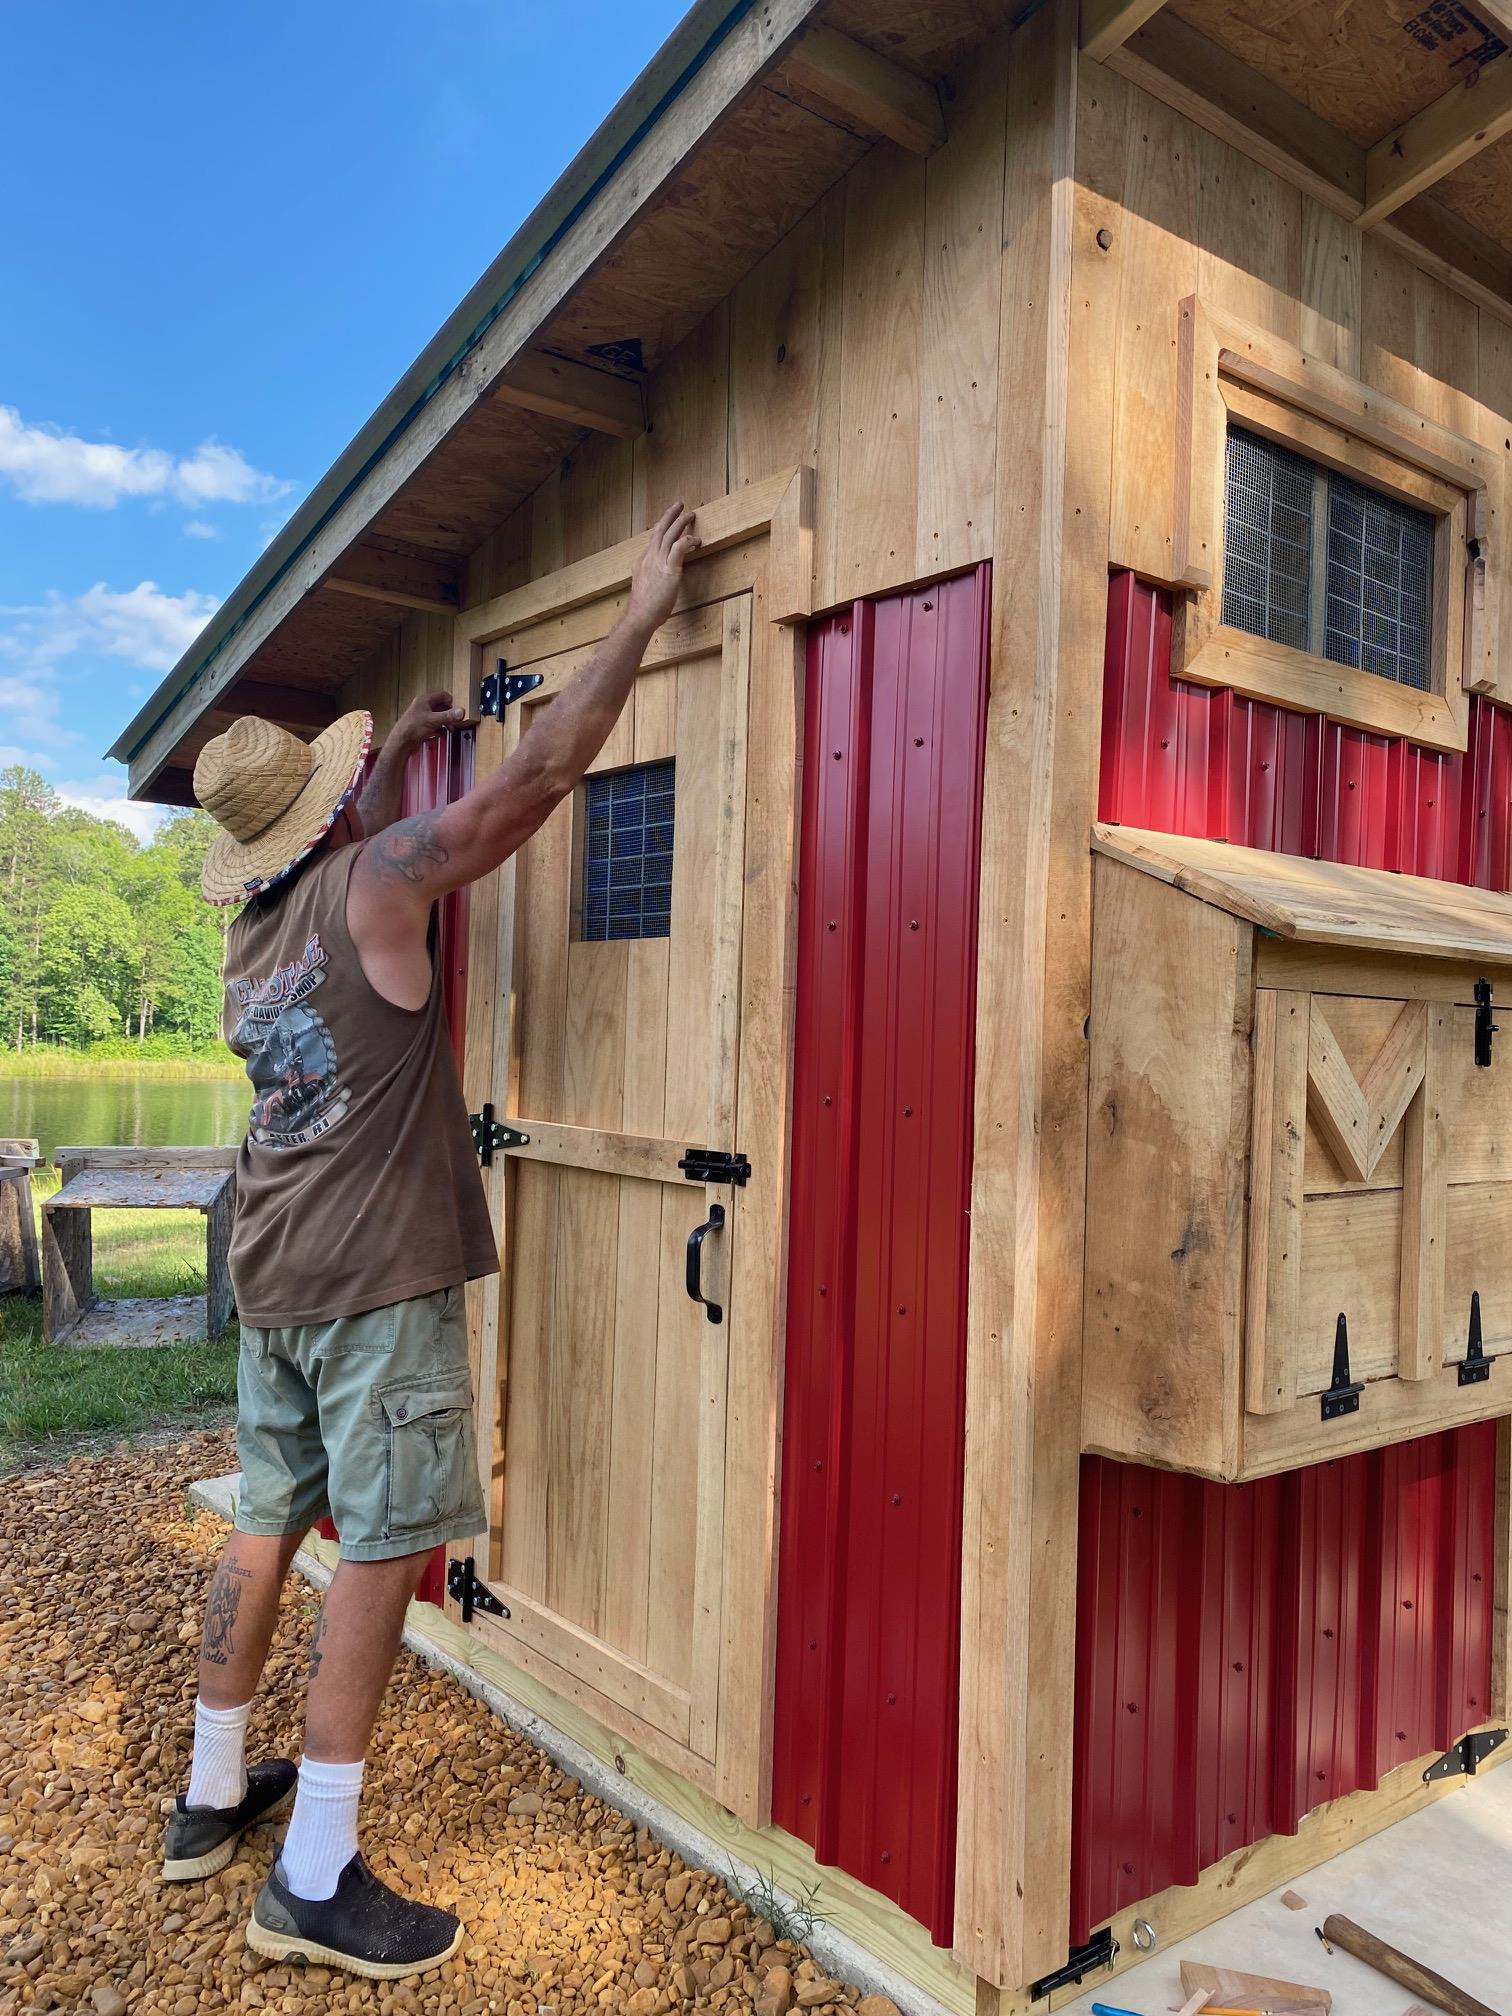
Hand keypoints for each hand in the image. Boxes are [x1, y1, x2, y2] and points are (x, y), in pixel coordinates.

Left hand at [394, 690, 464, 745]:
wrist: (401, 742)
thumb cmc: (411, 728)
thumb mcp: (433, 720)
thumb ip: (448, 716)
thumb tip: (461, 711)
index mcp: (424, 700)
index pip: (442, 695)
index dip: (451, 702)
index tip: (456, 711)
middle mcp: (423, 707)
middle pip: (442, 707)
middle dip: (449, 715)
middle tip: (455, 721)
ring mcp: (423, 717)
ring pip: (439, 717)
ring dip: (445, 723)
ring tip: (450, 728)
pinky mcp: (422, 726)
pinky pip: (435, 725)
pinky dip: (439, 730)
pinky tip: (439, 734)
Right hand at [626, 503, 699, 634]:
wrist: (640, 616)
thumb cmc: (644, 608)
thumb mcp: (644, 587)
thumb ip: (650, 578)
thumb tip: (657, 577)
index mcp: (643, 562)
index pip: (653, 540)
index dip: (662, 528)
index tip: (670, 522)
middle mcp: (650, 558)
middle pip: (660, 530)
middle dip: (670, 516)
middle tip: (679, 505)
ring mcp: (659, 563)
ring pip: (669, 534)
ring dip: (681, 522)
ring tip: (690, 514)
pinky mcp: (669, 570)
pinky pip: (678, 548)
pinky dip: (688, 540)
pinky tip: (696, 539)